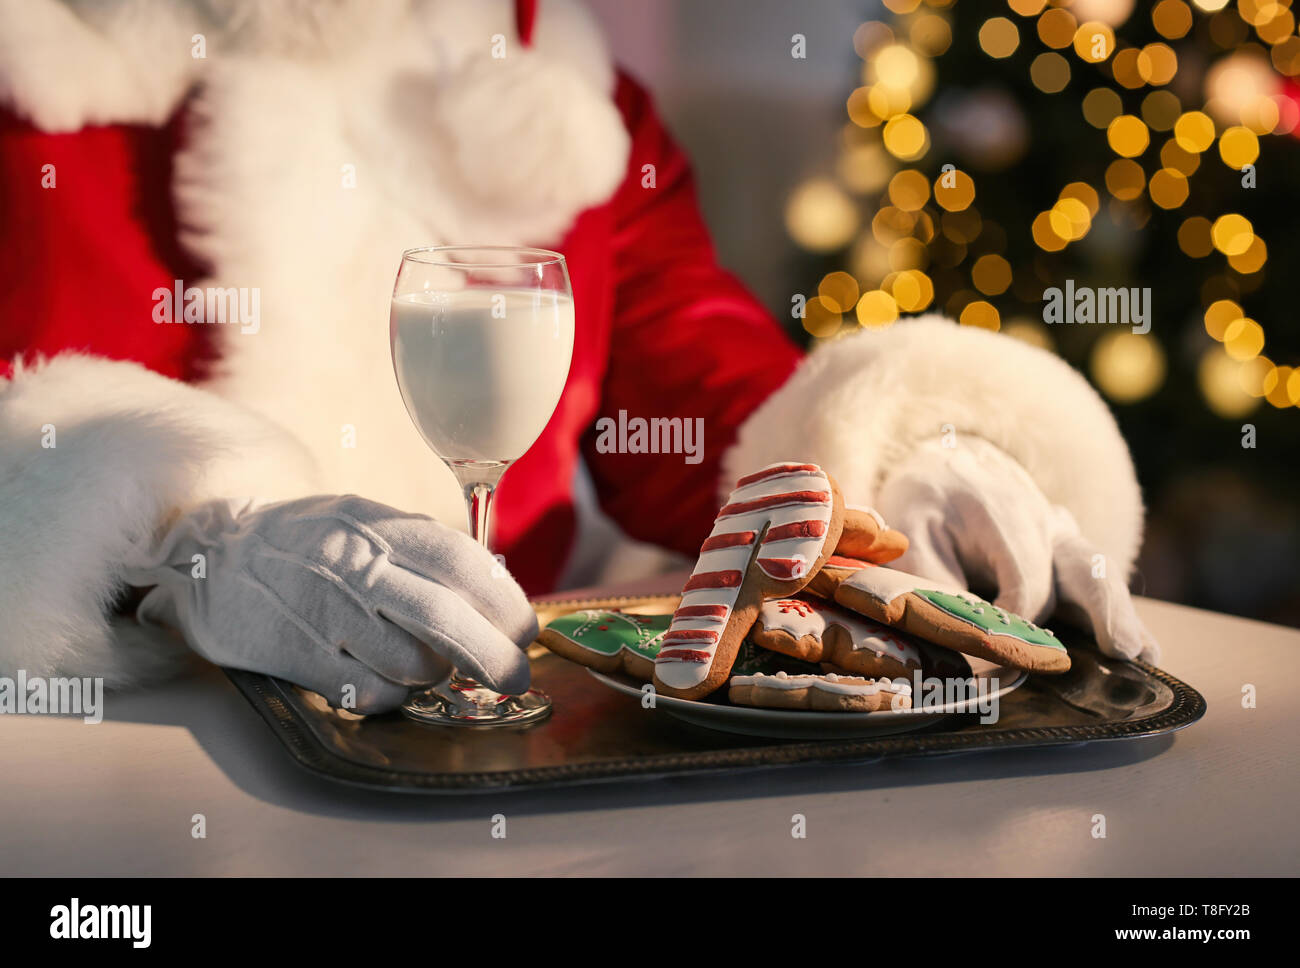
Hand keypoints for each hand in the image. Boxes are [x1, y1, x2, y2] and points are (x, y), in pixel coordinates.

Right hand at [123, 495, 538, 712]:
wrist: (211, 550)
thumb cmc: (310, 542)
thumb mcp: (367, 522)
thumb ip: (424, 552)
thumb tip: (498, 595)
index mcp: (381, 528)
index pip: (462, 563)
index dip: (506, 602)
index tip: (525, 631)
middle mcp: (355, 566)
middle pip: (444, 618)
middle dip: (494, 657)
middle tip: (515, 678)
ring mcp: (324, 612)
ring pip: (412, 664)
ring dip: (434, 675)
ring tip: (422, 664)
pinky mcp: (296, 654)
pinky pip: (371, 692)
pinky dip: (391, 695)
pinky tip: (381, 677)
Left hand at [875, 438, 1158, 663]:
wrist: (941, 470)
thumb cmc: (922, 507)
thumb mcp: (913, 540)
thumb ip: (937, 587)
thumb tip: (965, 639)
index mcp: (1002, 514)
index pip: (1025, 582)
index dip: (1019, 627)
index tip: (1004, 661)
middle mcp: (1042, 521)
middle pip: (1081, 567)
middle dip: (1104, 610)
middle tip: (1122, 649)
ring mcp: (1060, 533)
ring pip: (1098, 573)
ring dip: (1120, 615)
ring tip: (1144, 654)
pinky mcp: (1065, 547)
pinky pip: (1096, 576)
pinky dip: (1117, 611)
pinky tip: (1142, 648)